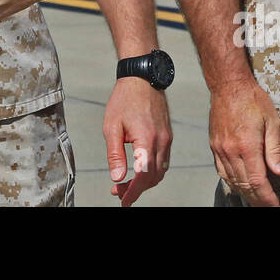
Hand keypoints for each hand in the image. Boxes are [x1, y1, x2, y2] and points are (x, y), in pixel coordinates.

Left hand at [104, 76, 172, 205]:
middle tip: (119, 193)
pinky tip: (139, 170)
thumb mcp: (112, 127)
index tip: (123, 201)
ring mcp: (167, 138)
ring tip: (127, 184)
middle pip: (153, 177)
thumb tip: (117, 178)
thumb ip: (115, 154)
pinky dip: (153, 171)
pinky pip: (163, 160)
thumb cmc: (124, 99)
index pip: (143, 175)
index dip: (133, 191)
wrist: (142, 78)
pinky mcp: (168, 135)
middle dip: (137, 189)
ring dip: (145, 181)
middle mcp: (161, 141)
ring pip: (160, 171)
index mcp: (146, 139)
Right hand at [208, 75, 279, 206]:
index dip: (267, 197)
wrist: (228, 85)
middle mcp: (230, 150)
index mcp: (247, 145)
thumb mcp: (271, 121)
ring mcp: (220, 149)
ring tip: (257, 200)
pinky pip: (222, 171)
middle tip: (268, 205)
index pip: (257, 181)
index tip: (275, 204)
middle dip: (258, 200)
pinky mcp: (214, 146)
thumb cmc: (252, 99)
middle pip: (245, 185)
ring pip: (232, 180)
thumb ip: (274, 148)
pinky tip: (241, 185)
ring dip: (246, 193)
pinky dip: (232, 181)